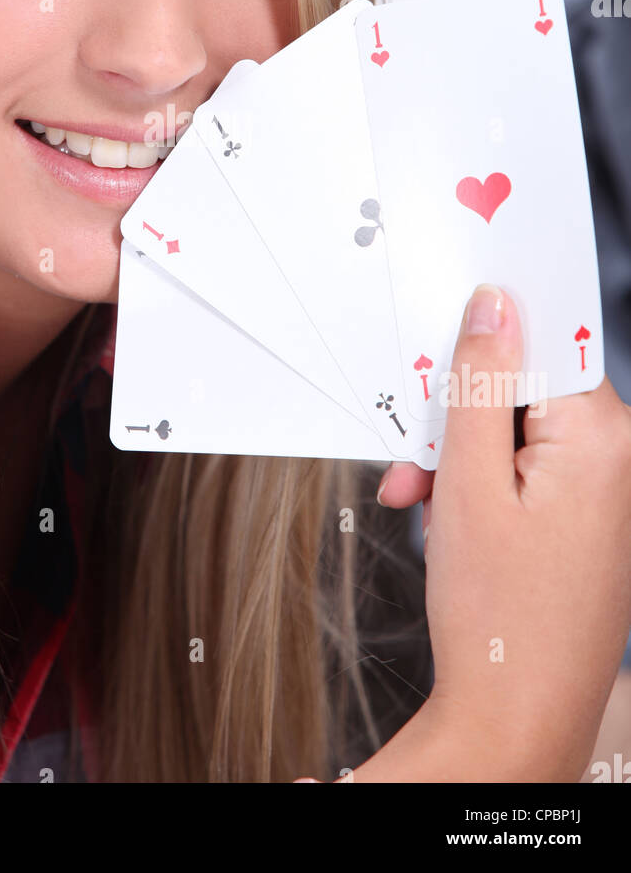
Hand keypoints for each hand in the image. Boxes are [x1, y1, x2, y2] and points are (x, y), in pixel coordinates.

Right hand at [294, 283, 630, 782]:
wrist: (516, 718)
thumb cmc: (502, 618)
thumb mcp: (469, 484)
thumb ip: (478, 383)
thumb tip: (493, 307)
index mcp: (603, 439)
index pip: (542, 343)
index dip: (482, 343)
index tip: (440, 351)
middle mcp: (618, 459)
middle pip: (525, 388)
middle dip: (458, 412)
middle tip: (415, 451)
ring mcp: (605, 492)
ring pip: (517, 430)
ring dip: (458, 453)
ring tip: (422, 496)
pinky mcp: (586, 517)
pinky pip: (528, 468)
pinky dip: (480, 482)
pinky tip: (444, 512)